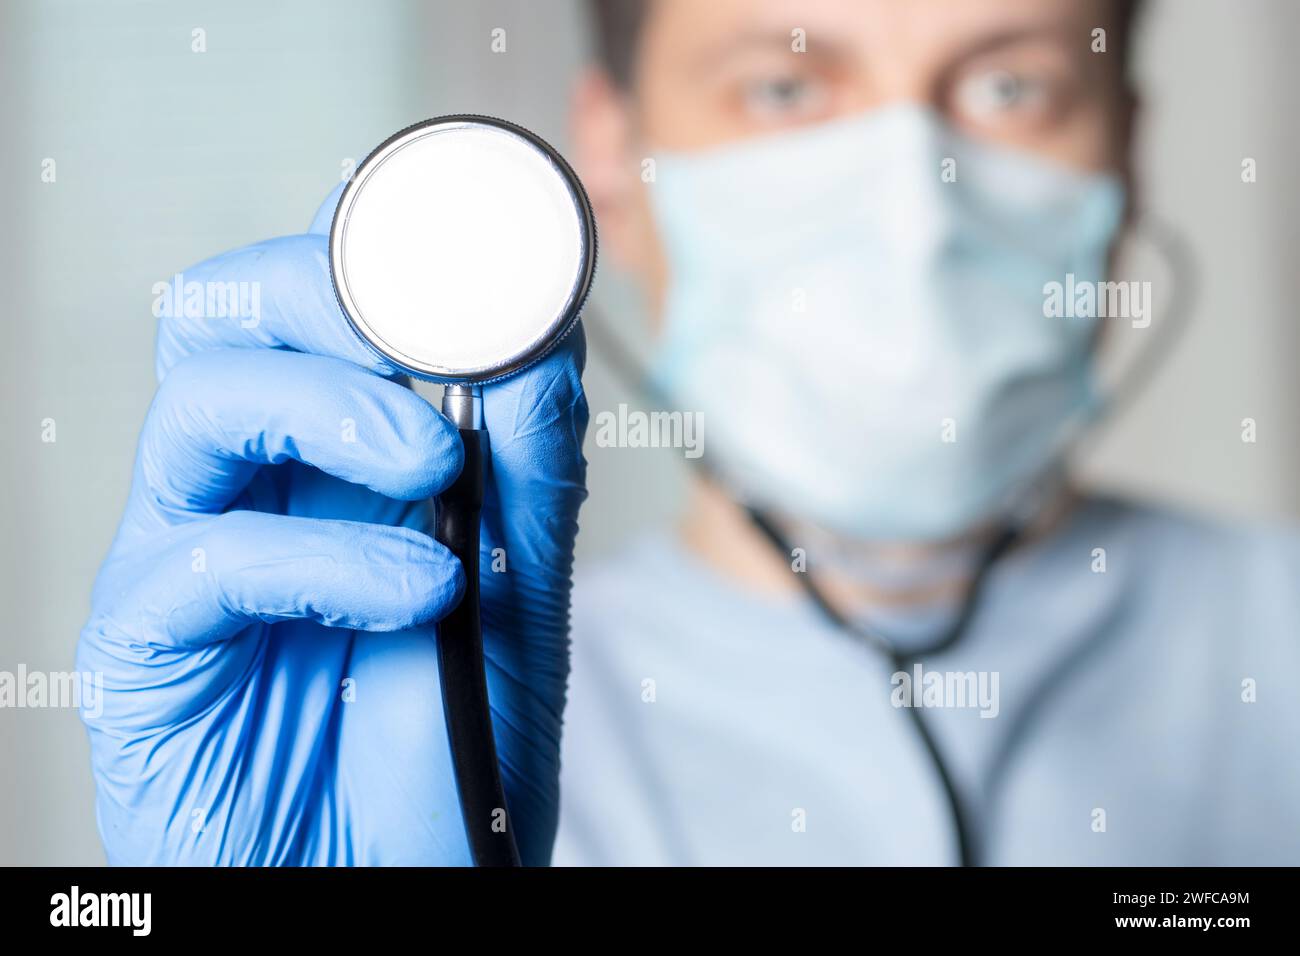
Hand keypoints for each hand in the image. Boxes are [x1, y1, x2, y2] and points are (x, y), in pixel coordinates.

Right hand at [77, 185, 588, 864]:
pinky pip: (200, 558)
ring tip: (431, 460)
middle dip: (323, 292)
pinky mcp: (147, 650)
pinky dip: (321, 558)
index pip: (319, 311)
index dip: (373, 253)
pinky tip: (414, 590)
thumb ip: (529, 473)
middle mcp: (256, 489)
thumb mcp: (521, 597)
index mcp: (338, 462)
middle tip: (425, 333)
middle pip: (227, 316)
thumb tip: (541, 347)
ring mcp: (192, 559)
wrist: (405, 887)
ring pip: (200, 403)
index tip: (468, 250)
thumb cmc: (456, 748)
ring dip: (328, 405)